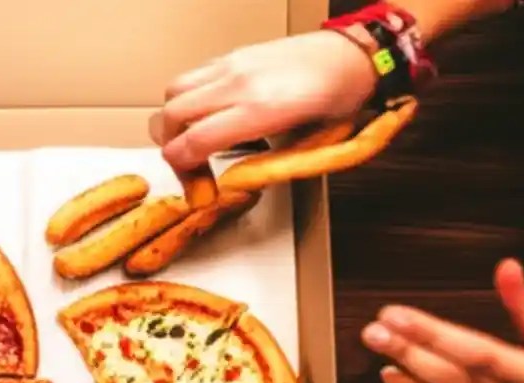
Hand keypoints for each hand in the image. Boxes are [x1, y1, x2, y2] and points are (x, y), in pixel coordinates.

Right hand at [158, 32, 376, 172]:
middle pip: (172, 114)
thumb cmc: (338, 99)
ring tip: (194, 138)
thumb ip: (262, 165)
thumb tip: (228, 182)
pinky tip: (211, 114)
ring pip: (174, 91)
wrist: (352, 56)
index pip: (193, 140)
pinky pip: (193, 77)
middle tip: (189, 166)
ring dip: (175, 120)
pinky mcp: (234, 55)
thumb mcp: (305, 146)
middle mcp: (239, 83)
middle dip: (170, 146)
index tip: (196, 186)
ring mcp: (234, 64)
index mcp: (260, 110)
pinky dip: (190, 99)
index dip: (182, 169)